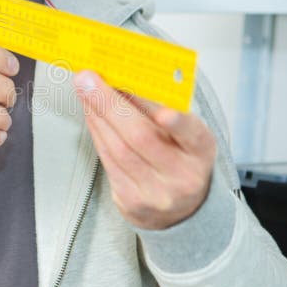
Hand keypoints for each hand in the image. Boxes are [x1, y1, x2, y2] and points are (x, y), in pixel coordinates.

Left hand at [73, 70, 215, 229]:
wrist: (181, 209)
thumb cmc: (181, 158)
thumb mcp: (186, 134)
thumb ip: (163, 107)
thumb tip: (126, 77)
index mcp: (201, 152)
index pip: (193, 136)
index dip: (179, 124)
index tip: (165, 111)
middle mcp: (182, 176)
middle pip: (141, 138)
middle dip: (110, 104)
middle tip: (89, 79)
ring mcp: (156, 193)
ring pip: (118, 149)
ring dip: (96, 114)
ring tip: (85, 90)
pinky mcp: (131, 201)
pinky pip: (107, 161)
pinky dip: (96, 132)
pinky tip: (90, 113)